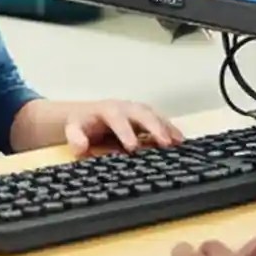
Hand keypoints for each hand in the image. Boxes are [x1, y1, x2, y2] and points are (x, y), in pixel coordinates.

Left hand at [63, 99, 183, 154]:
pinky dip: (171, 129)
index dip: (126, 132)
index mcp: (107, 110)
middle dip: (154, 126)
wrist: (88, 116)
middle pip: (142, 113)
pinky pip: (160, 121)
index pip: (117, 118)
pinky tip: (181, 141)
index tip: (133, 147)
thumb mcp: (74, 130)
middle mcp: (125, 107)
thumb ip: (76, 138)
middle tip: (164, 142)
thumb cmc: (84, 124)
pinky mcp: (145, 118)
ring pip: (154, 115)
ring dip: (166, 127)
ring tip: (178, 142)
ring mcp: (137, 111)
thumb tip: (81, 147)